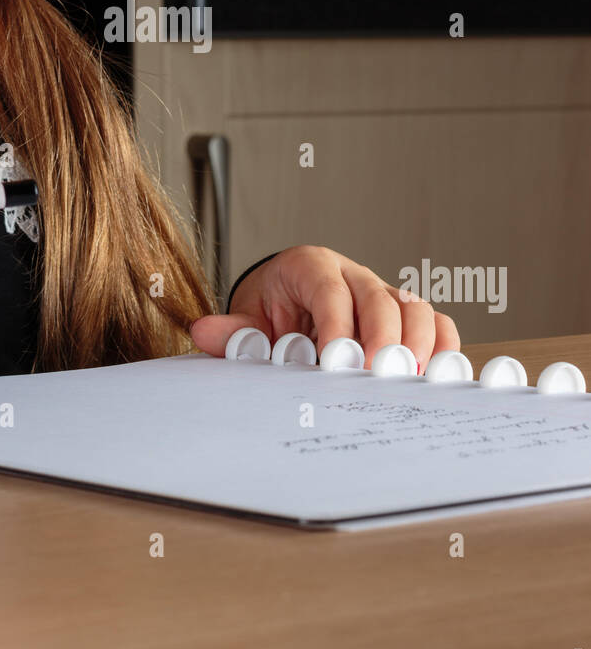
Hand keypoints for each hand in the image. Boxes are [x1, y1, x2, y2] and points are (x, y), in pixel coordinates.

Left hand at [188, 245, 460, 371]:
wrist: (287, 300)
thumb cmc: (273, 309)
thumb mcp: (249, 317)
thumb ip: (234, 330)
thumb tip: (206, 332)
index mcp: (312, 266)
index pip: (330, 291)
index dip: (336, 325)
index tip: (335, 361)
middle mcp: (353, 275)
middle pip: (381, 298)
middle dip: (382, 339)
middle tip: (378, 377)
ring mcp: (384, 293)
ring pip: (415, 306)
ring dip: (417, 344)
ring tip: (408, 381)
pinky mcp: (406, 315)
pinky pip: (437, 322)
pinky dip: (442, 347)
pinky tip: (434, 378)